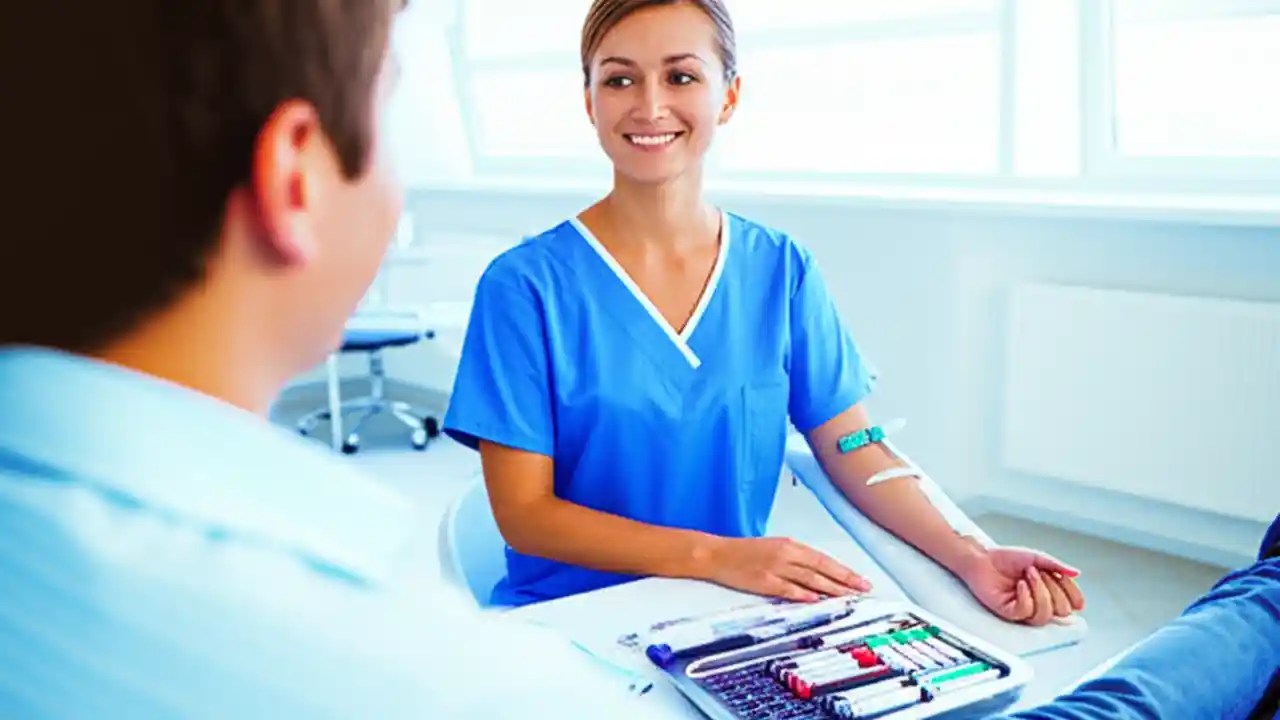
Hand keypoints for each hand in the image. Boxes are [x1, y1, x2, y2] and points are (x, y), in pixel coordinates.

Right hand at [701, 536, 872, 602]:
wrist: (717, 554)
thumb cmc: (745, 552)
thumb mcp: (773, 549)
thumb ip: (795, 560)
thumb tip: (817, 576)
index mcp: (789, 544)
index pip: (823, 559)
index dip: (843, 570)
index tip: (860, 579)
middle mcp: (786, 554)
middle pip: (822, 569)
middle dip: (845, 580)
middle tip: (863, 589)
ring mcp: (776, 568)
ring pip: (810, 579)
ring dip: (831, 590)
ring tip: (848, 597)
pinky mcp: (764, 582)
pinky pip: (789, 589)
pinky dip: (804, 594)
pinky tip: (818, 599)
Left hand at [955, 540, 1085, 624]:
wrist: (982, 558)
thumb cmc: (1006, 559)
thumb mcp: (1036, 557)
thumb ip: (1056, 566)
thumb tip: (1076, 573)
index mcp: (1049, 592)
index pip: (1071, 603)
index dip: (1073, 593)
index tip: (1065, 577)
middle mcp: (1038, 603)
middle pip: (1062, 611)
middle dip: (1054, 588)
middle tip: (1038, 571)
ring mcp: (1024, 610)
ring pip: (1044, 615)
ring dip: (1039, 592)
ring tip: (1027, 575)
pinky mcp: (1009, 612)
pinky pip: (1025, 612)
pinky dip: (1025, 597)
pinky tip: (1019, 585)